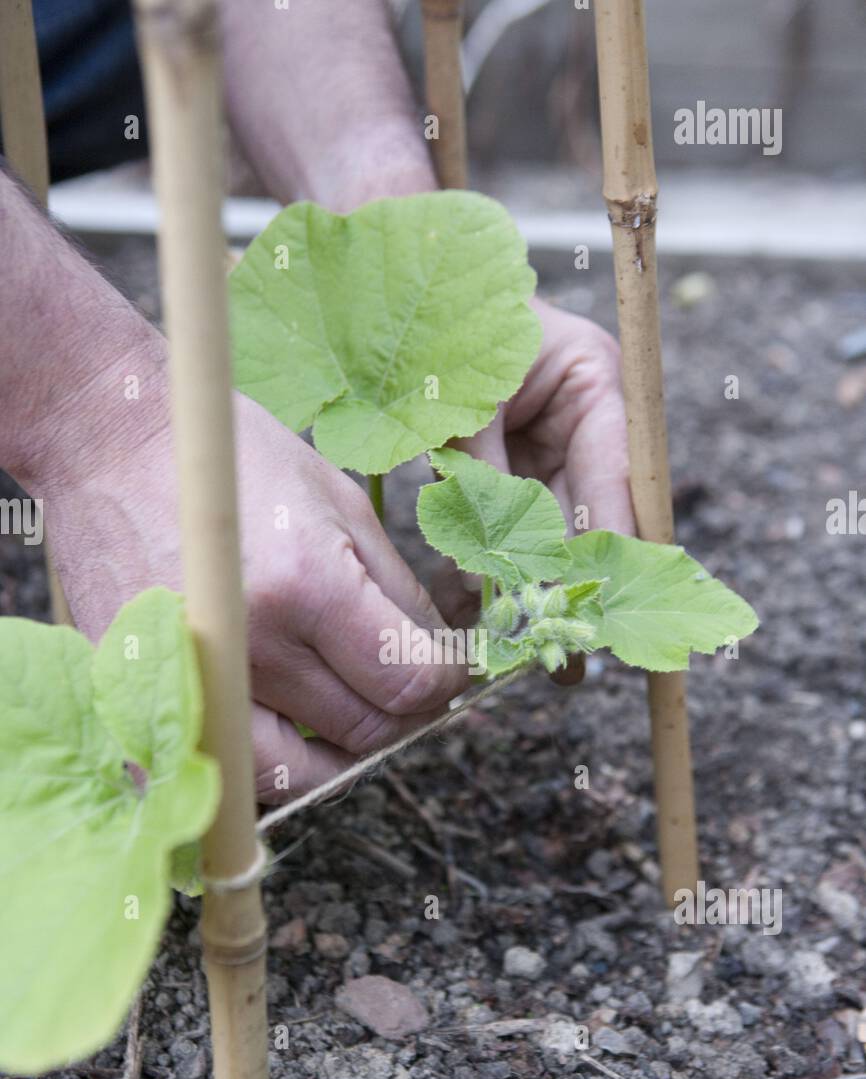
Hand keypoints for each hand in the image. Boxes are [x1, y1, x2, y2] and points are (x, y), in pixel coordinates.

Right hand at [43, 391, 467, 802]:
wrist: (109, 447)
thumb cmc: (232, 463)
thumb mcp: (340, 503)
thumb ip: (399, 590)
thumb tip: (440, 656)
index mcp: (308, 587)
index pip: (409, 680)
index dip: (446, 682)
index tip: (447, 670)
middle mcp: (254, 648)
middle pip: (365, 732)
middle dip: (404, 715)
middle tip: (405, 686)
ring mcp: (198, 681)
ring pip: (302, 773)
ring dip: (342, 754)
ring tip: (352, 713)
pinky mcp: (152, 699)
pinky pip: (231, 769)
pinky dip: (272, 763)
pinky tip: (289, 726)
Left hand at [432, 298, 634, 681]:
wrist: (391, 292)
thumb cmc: (435, 323)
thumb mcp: (459, 393)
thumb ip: (477, 476)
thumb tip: (484, 572)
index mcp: (596, 382)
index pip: (617, 481)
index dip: (609, 553)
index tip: (595, 611)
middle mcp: (583, 424)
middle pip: (591, 520)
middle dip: (568, 586)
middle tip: (561, 654)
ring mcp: (546, 452)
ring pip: (548, 536)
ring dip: (528, 589)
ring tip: (517, 649)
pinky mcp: (508, 475)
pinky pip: (506, 533)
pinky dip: (489, 572)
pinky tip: (473, 618)